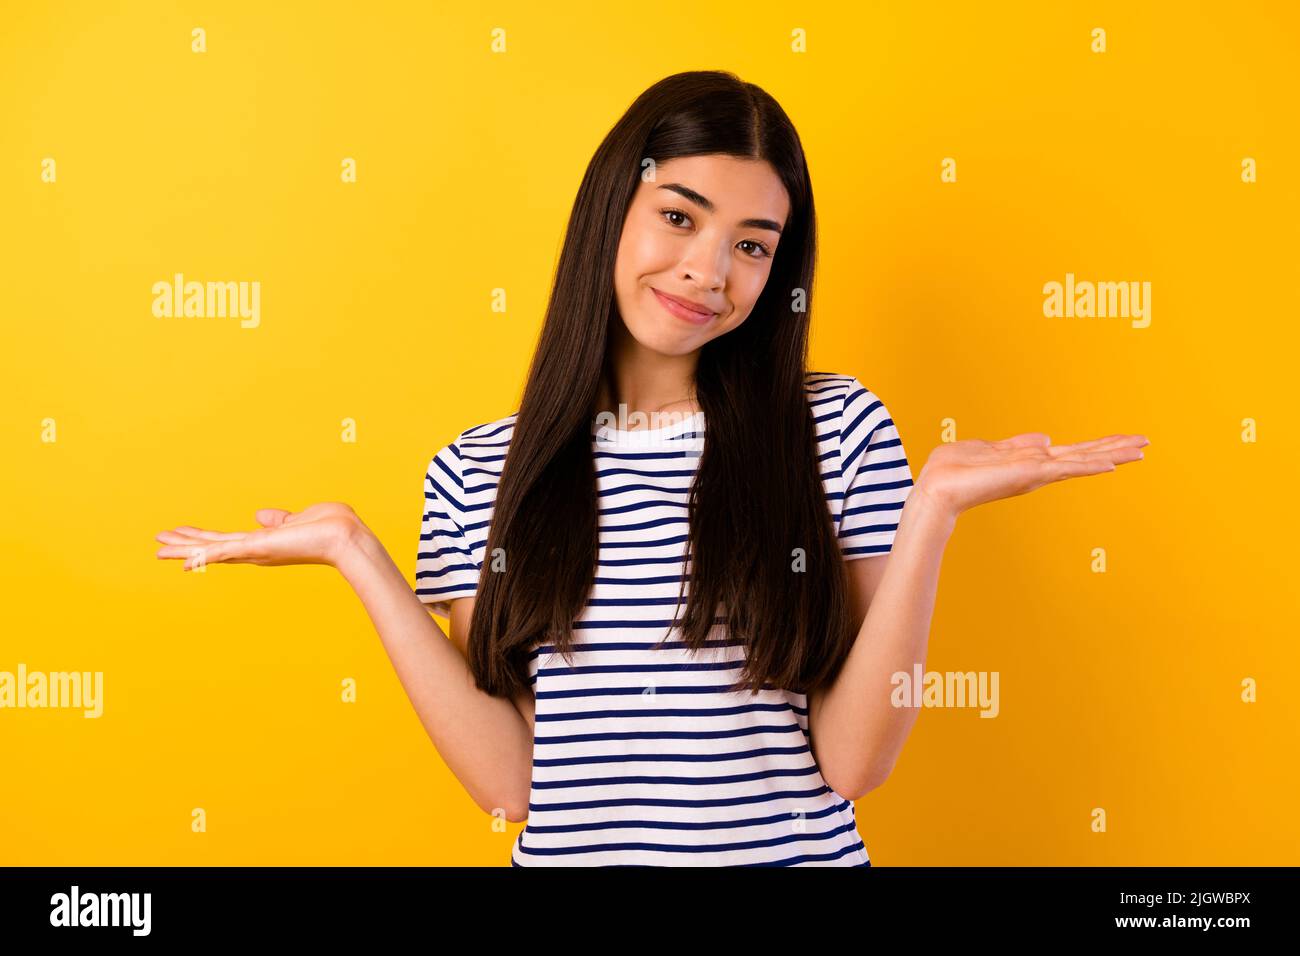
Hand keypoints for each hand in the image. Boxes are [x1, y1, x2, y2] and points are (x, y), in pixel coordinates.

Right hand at [154, 502, 363, 570]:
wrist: (346, 538)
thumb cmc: (332, 528)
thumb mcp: (298, 519)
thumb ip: (278, 520)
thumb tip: (261, 515)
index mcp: (264, 543)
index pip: (226, 540)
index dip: (203, 538)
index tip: (182, 534)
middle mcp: (256, 550)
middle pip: (211, 547)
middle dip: (185, 545)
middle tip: (158, 544)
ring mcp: (254, 551)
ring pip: (209, 551)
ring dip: (182, 550)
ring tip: (157, 550)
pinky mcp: (257, 548)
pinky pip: (221, 553)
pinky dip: (199, 556)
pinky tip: (179, 560)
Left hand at [913, 432, 1148, 519]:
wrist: (936, 490)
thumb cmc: (953, 471)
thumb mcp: (990, 448)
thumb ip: (1019, 444)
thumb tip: (1045, 438)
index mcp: (1030, 460)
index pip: (1071, 451)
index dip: (1098, 445)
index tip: (1124, 440)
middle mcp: (1038, 468)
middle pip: (1084, 455)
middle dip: (1115, 448)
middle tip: (1146, 443)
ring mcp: (1036, 473)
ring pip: (1081, 461)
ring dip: (1111, 453)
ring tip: (1141, 450)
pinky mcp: (1029, 476)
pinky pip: (1065, 469)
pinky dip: (1088, 466)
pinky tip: (1111, 463)